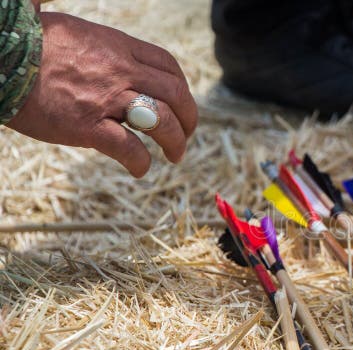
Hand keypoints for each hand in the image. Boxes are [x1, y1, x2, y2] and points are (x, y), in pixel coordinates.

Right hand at [7, 12, 197, 176]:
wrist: (1, 56)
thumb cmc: (32, 44)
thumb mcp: (78, 33)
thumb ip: (103, 48)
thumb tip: (112, 56)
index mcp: (119, 48)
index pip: (168, 66)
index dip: (182, 87)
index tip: (181, 102)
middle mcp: (120, 72)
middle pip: (175, 95)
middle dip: (189, 117)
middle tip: (186, 134)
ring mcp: (106, 100)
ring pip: (162, 122)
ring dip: (176, 141)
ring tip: (174, 155)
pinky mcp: (87, 127)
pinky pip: (128, 148)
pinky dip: (140, 162)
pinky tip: (140, 169)